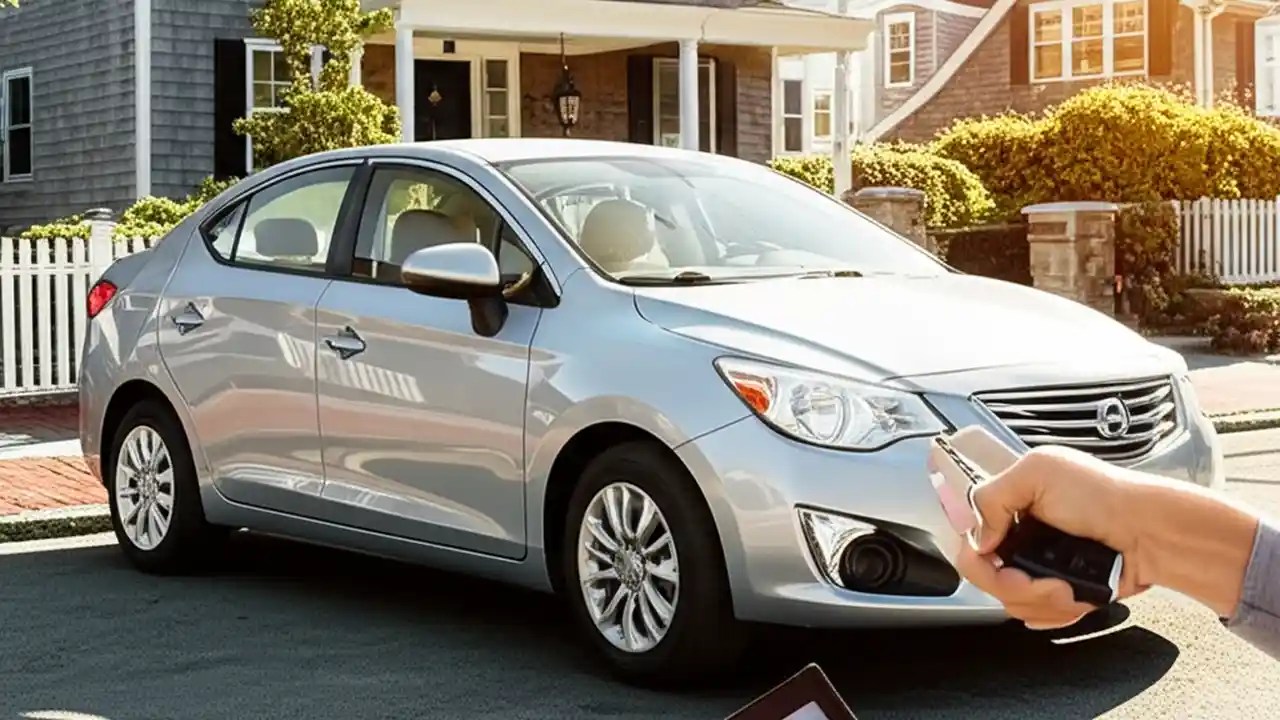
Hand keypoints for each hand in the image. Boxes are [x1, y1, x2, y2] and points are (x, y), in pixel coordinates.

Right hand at [954, 445, 1149, 629]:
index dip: (980, 560)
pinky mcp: (1056, 591)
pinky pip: (1036, 615)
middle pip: (986, 578)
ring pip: (1010, 602)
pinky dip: (1055, 613)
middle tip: (1049, 583)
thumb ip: (992, 497)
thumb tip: (977, 539)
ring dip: (1042, 601)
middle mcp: (1016, 535)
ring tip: (1070, 589)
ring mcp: (1036, 565)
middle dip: (1017, 587)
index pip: (967, 539)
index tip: (1002, 563)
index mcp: (1007, 503)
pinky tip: (1075, 598)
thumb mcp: (1040, 472)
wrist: (1152, 534)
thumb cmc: (1105, 495)